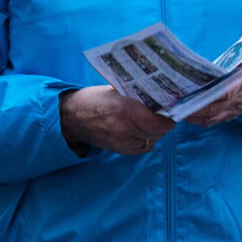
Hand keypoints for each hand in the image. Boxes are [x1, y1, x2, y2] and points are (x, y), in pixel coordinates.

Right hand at [60, 86, 174, 155]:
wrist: (71, 117)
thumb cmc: (93, 99)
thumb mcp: (116, 91)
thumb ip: (138, 96)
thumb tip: (161, 97)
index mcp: (126, 110)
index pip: (160, 122)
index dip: (169, 117)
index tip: (171, 110)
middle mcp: (125, 129)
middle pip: (158, 132)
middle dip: (163, 124)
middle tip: (161, 113)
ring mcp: (122, 142)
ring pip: (151, 141)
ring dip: (154, 133)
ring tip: (148, 121)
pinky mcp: (118, 150)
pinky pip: (141, 148)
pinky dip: (144, 140)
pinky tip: (139, 130)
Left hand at [184, 46, 241, 127]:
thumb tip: (237, 40)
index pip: (229, 90)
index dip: (213, 93)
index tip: (197, 91)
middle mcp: (239, 99)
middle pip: (214, 107)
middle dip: (195, 106)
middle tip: (177, 101)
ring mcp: (233, 109)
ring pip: (211, 117)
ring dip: (193, 115)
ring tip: (175, 109)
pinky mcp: (229, 115)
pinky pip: (211, 121)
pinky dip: (197, 119)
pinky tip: (184, 113)